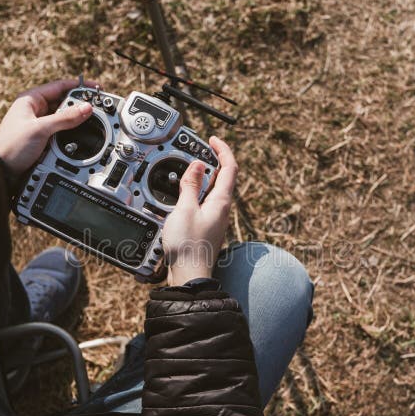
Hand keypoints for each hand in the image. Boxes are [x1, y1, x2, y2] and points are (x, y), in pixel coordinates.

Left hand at [0, 78, 98, 174]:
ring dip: (74, 120)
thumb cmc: (11, 147)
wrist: (1, 171)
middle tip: (95, 109)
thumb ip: (65, 118)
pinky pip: (61, 131)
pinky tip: (77, 134)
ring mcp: (39, 124)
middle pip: (63, 102)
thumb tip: (86, 108)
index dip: (78, 86)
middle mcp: (35, 110)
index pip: (59, 86)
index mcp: (31, 100)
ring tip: (88, 121)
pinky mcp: (42, 138)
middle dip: (78, 105)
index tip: (94, 88)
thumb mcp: (41, 129)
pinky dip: (70, 132)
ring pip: (63, 117)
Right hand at [162, 137, 237, 285]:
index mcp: (221, 202)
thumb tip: (198, 165)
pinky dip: (197, 190)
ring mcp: (215, 218)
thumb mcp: (184, 209)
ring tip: (189, 168)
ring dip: (204, 176)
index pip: (230, 167)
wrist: (189, 276)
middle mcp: (222, 209)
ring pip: (214, 190)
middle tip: (198, 150)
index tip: (213, 139)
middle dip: (213, 160)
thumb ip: (190, 185)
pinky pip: (206, 201)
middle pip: (224, 177)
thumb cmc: (188, 246)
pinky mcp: (207, 227)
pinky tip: (185, 193)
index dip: (223, 149)